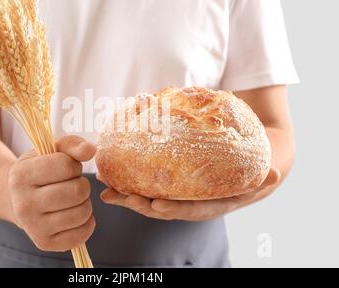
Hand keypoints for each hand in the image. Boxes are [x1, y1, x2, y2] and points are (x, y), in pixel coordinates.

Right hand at [8, 136, 96, 251]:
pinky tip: (75, 213)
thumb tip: (91, 150)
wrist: (19, 200)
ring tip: (72, 199)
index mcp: (21, 175)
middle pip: (77, 191)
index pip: (65, 165)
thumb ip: (72, 144)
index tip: (66, 167)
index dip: (73, 164)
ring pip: (82, 213)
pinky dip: (87, 222)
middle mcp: (23, 204)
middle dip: (82, 184)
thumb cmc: (41, 170)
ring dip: (85, 203)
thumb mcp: (51, 151)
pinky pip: (82, 234)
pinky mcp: (45, 243)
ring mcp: (33, 227)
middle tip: (71, 184)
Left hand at [99, 168, 280, 221]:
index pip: (190, 210)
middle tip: (119, 196)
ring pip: (149, 200)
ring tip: (106, 188)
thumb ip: (265, 177)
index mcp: (211, 205)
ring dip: (126, 196)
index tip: (155, 205)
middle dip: (139, 204)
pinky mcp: (170, 187)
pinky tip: (111, 177)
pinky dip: (128, 184)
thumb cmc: (251, 172)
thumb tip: (276, 174)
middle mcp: (191, 204)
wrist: (245, 173)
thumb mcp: (261, 174)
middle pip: (161, 208)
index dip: (173, 209)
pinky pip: (147, 187)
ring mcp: (179, 197)